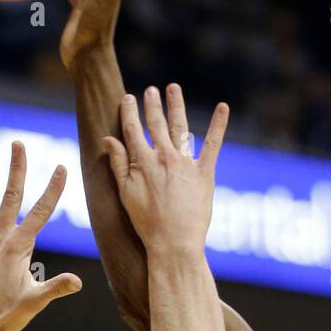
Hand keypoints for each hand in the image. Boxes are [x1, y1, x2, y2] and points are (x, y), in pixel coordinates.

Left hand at [0, 143, 80, 330]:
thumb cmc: (6, 316)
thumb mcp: (35, 301)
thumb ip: (55, 288)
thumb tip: (76, 282)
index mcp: (18, 246)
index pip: (41, 212)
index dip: (53, 189)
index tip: (61, 166)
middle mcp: (0, 239)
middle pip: (10, 196)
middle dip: (16, 169)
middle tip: (17, 143)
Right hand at [103, 85, 228, 251]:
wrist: (174, 242)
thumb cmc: (147, 223)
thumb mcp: (125, 193)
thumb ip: (117, 164)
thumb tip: (107, 139)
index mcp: (142, 161)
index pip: (132, 129)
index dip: (129, 112)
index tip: (128, 98)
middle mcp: (164, 156)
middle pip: (156, 123)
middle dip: (152, 104)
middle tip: (151, 90)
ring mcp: (185, 163)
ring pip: (180, 126)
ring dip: (176, 105)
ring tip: (173, 88)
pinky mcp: (205, 173)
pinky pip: (213, 144)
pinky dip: (218, 125)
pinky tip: (223, 108)